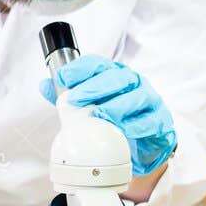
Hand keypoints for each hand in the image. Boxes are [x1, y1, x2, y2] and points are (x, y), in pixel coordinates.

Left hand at [38, 53, 176, 176]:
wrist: (143, 142)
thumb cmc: (114, 119)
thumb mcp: (89, 107)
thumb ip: (67, 97)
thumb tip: (44, 85)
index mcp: (114, 74)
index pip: (97, 64)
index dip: (80, 68)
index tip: (63, 77)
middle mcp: (133, 82)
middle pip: (117, 77)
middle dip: (95, 86)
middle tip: (76, 98)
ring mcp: (149, 100)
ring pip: (136, 97)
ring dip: (116, 105)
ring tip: (100, 115)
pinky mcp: (160, 120)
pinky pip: (150, 121)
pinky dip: (136, 126)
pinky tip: (124, 130)